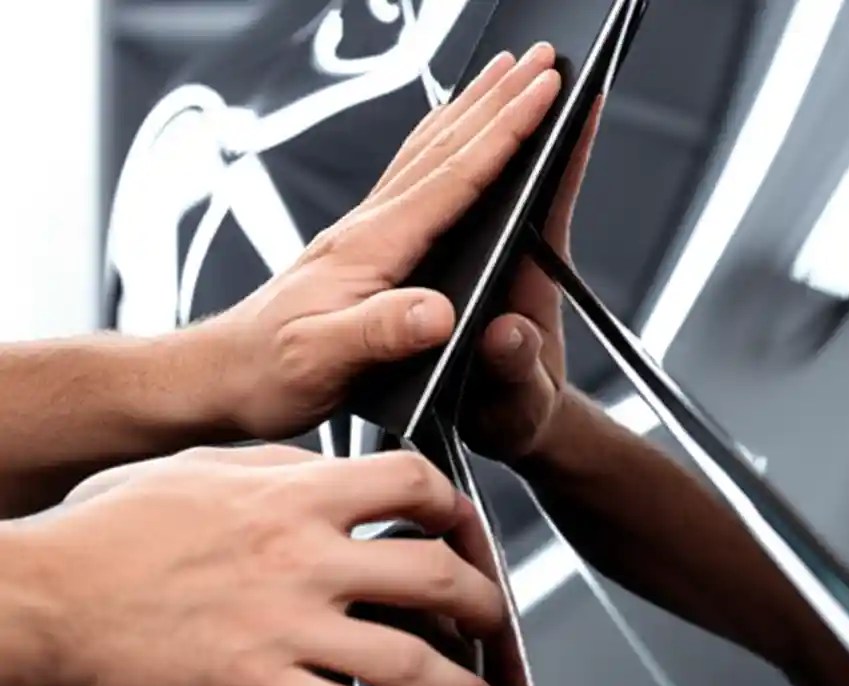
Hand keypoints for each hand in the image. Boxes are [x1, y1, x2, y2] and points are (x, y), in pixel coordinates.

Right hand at [20, 446, 508, 685]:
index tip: (461, 531)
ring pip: (412, 661)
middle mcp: (304, 556)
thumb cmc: (115, 530)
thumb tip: (330, 469)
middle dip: (481, 603)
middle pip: (434, 574)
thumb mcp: (206, 469)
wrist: (47, 596)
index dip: (453, 508)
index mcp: (295, 494)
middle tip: (489, 621)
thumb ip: (279, 468)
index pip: (413, 483)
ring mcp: (285, 625)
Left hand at [190, 44, 561, 440]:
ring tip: (506, 75)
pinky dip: (443, 141)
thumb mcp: (322, 362)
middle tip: (542, 60)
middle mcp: (368, 228)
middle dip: (500, 99)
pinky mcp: (363, 247)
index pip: (452, 179)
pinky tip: (450, 132)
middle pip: (446, 148)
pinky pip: (414, 175)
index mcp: (371, 249)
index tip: (543, 95)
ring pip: (430, 152)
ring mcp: (365, 233)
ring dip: (474, 109)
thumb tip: (438, 312)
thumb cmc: (265, 373)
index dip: (504, 134)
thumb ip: (381, 333)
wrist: (218, 376)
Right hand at [464, 97, 604, 460]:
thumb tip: (508, 335)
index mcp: (530, 276)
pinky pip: (481, 200)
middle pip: (534, 171)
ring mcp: (505, 256)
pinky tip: (463, 137)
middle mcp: (523, 255)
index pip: (554, 194)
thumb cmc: (519, 414)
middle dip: (538, 111)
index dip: (567, 142)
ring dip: (506, 126)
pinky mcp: (487, 263)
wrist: (519, 425)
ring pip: (507, 179)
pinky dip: (474, 163)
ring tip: (505, 72)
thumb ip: (511, 372)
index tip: (577, 90)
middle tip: (541, 52)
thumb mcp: (511, 403)